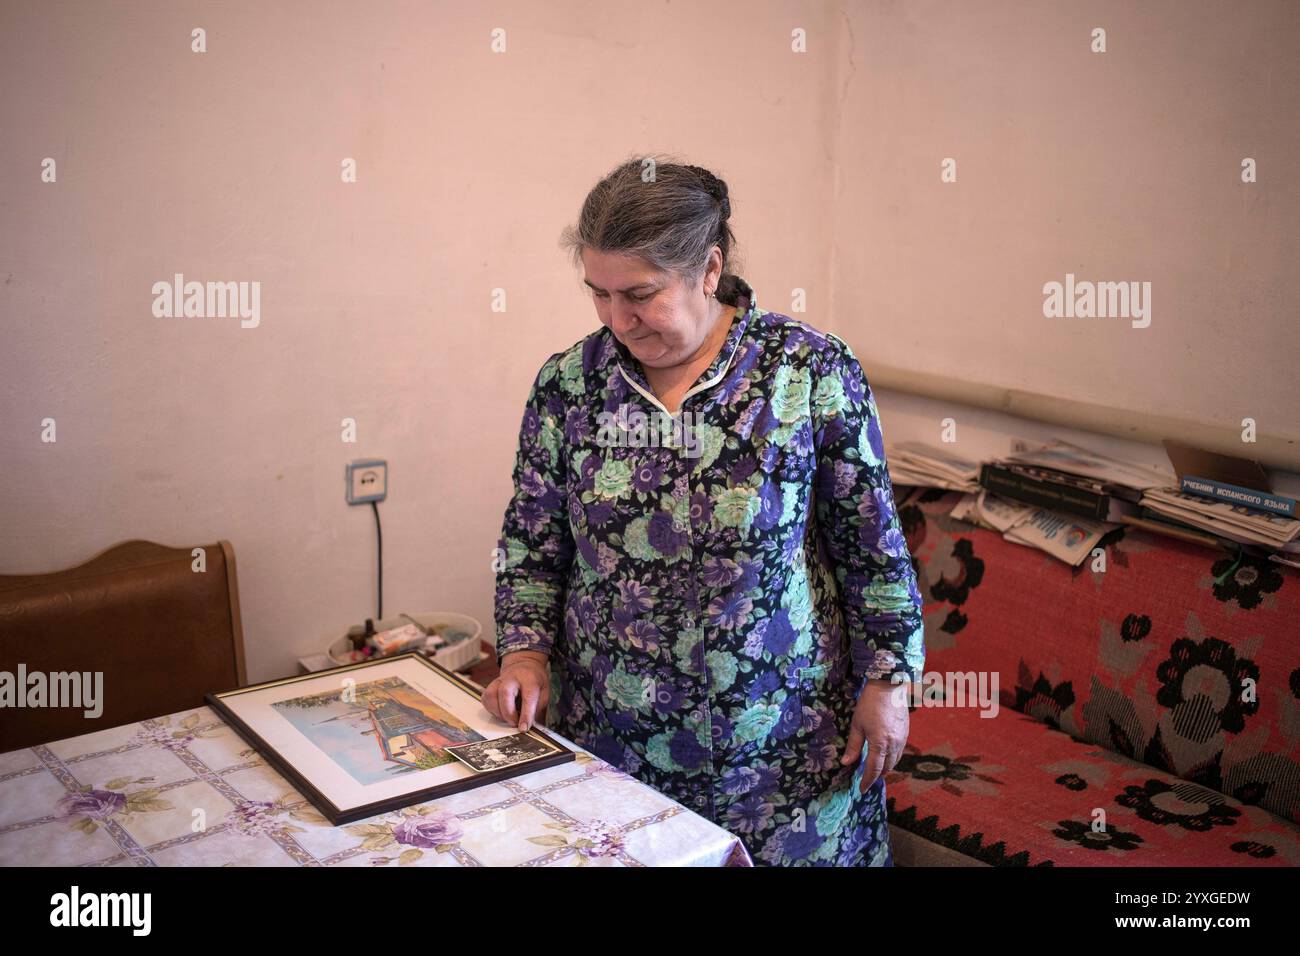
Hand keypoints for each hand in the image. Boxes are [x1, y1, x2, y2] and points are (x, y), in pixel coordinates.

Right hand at [481, 650, 549, 731]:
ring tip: (508, 718)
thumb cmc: (534, 681)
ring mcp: (499, 680)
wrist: (524, 665)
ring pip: (491, 695)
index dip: (525, 714)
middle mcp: (512, 677)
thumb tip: (535, 730)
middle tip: (514, 724)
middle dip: (508, 713)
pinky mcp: (490, 686)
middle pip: (505, 692)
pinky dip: (492, 709)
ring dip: (498, 712)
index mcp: (530, 679)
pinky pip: (486, 699)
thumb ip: (538, 711)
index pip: (528, 696)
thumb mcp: (544, 693)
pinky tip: (501, 712)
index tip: (523, 728)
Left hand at [839, 680, 909, 794]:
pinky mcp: (905, 734)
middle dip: (876, 776)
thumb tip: (846, 763)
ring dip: (885, 769)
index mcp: (880, 744)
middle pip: (886, 768)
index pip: (874, 770)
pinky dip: (891, 759)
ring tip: (875, 771)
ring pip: (894, 762)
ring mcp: (902, 740)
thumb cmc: (869, 704)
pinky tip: (884, 756)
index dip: (867, 781)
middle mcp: (894, 745)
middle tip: (866, 780)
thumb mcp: (857, 725)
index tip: (861, 789)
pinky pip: (899, 753)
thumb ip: (853, 746)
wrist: (889, 687)